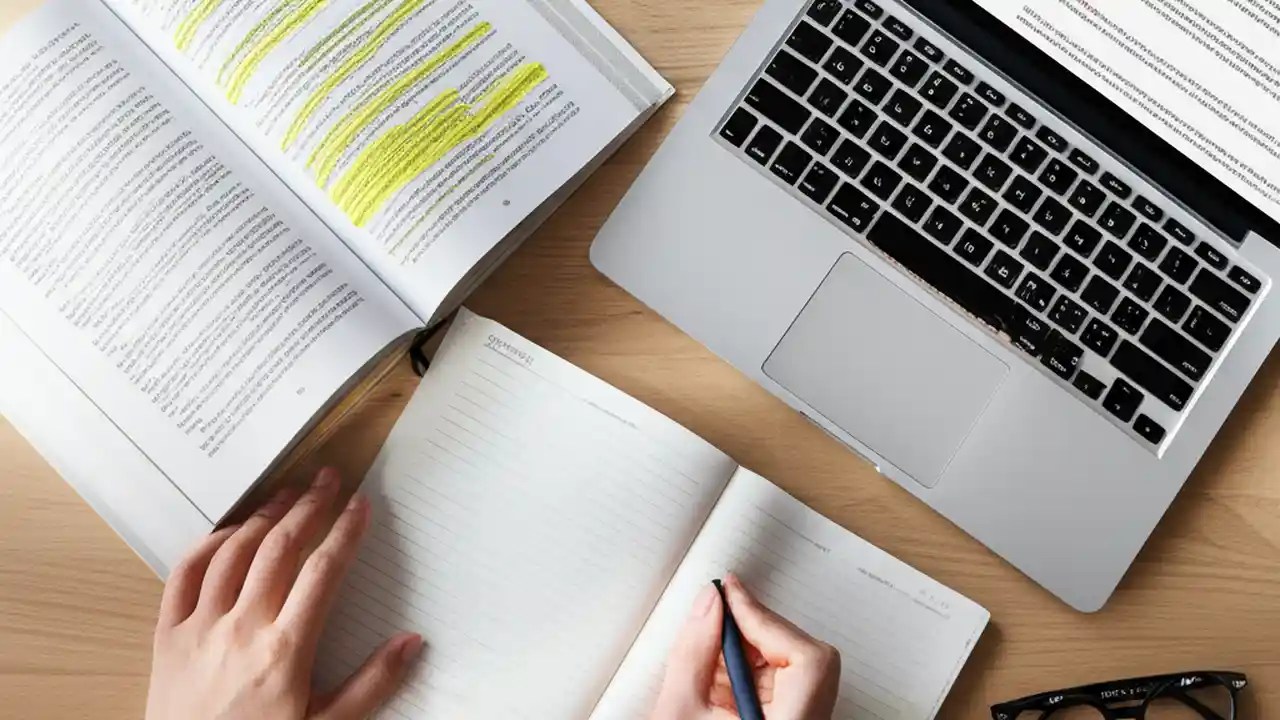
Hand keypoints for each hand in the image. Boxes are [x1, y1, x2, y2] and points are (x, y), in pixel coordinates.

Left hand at [145, 468, 420, 719]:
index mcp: (287, 652)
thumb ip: (372, 685)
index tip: (360, 504)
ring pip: (233, 554)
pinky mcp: (168, 638)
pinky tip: (228, 532)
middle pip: (279, 549)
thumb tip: (412, 642)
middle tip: (327, 478)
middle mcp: (242, 630)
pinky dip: (206, 546)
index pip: (323, 572)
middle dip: (308, 506)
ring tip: (287, 494)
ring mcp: (200, 630)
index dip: (345, 531)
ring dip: (263, 516)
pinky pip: (183, 577)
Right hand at [650, 574, 839, 719]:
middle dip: (761, 633)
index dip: (768, 619)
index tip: (732, 596)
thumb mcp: (677, 710)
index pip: (807, 660)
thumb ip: (694, 652)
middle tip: (721, 617)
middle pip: (808, 662)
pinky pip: (786, 692)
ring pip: (797, 674)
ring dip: (755, 655)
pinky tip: (720, 683)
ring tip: (710, 660)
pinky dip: (753, 676)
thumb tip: (710, 605)